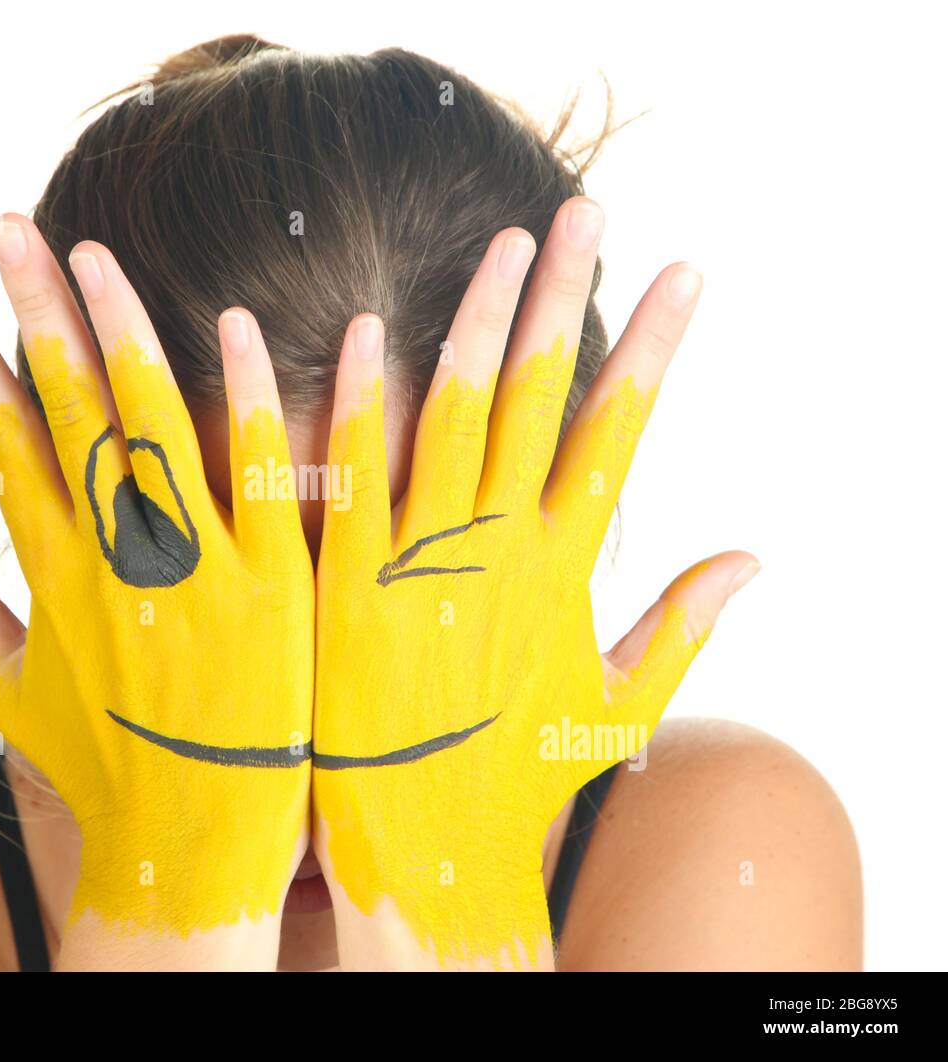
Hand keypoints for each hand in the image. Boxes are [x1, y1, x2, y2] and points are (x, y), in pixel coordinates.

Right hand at [0, 215, 311, 965]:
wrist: (190, 849)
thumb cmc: (100, 766)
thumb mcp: (3, 688)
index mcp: (47, 572)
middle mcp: (110, 557)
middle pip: (64, 409)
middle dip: (30, 309)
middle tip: (6, 223)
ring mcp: (194, 569)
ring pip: (154, 424)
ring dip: (123, 329)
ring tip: (93, 251)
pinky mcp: (271, 588)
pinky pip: (260, 478)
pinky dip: (250, 398)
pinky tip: (234, 323)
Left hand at [312, 198, 757, 968]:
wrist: (430, 861)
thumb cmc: (519, 787)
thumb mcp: (619, 707)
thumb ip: (682, 625)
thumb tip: (751, 558)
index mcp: (566, 570)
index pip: (619, 431)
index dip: (652, 347)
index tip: (682, 273)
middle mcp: (499, 550)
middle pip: (536, 398)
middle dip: (565, 299)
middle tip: (583, 212)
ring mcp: (419, 562)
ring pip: (450, 415)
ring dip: (476, 320)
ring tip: (501, 242)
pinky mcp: (346, 586)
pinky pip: (352, 477)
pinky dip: (360, 400)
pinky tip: (372, 328)